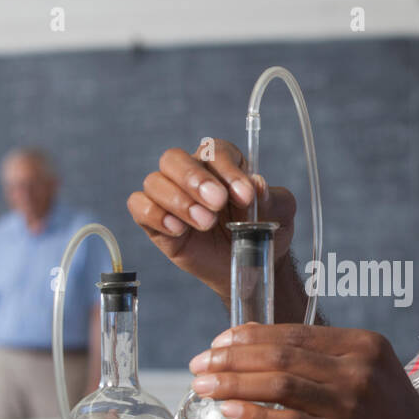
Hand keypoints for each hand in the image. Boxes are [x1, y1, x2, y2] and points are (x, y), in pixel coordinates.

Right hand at [127, 139, 296, 299]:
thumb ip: (271, 198)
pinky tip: (179, 229)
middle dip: (194, 179)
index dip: (228, 170)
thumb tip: (256, 184)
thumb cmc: (263, 231)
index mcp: (222, 163)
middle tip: (217, 203)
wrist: (250, 266)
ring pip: (154, 182)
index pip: (214, 151)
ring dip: (178, 201)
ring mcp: (170, 197)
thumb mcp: (279, 214)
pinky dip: (155, 215)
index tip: (245, 195)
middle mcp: (191, 175)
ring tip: (206, 223)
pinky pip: (139, 206)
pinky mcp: (156, 222)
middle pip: (174, 159)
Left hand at [187, 324, 418, 418]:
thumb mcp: (370, 370)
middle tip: (200, 366)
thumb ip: (326, 359)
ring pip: (279, 384)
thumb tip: (264, 352)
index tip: (218, 344)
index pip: (293, 333)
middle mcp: (356, 367)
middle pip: (280, 355)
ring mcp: (350, 403)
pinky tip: (231, 411)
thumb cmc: (393, 416)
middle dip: (231, 359)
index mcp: (360, 344)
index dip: (248, 336)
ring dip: (234, 383)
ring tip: (204, 387)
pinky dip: (255, 414)